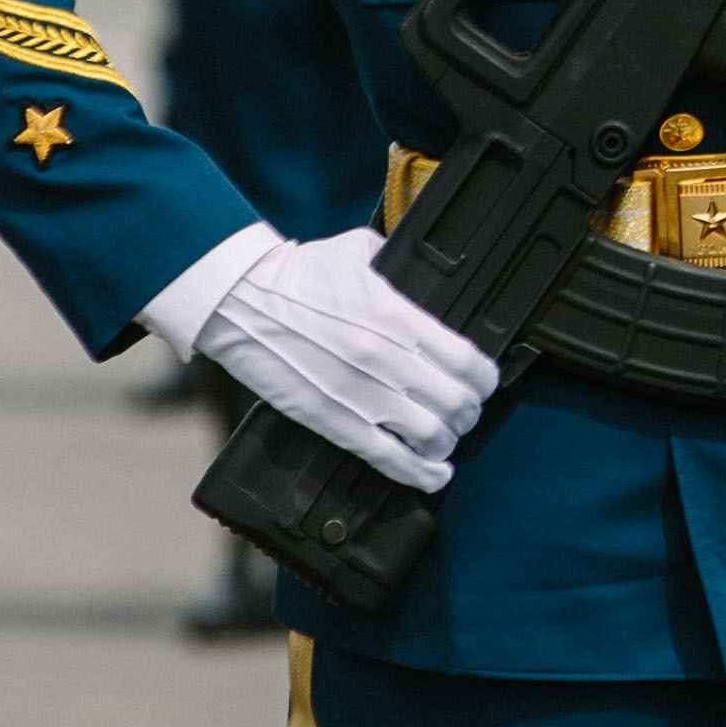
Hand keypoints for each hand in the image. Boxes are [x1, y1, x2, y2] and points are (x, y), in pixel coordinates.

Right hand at [193, 227, 499, 492]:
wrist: (240, 301)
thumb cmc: (296, 274)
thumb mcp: (360, 252)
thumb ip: (397, 269)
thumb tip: (419, 279)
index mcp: (399, 317)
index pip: (469, 362)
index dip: (485, 380)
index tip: (483, 383)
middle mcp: (389, 360)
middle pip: (458, 404)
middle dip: (469, 413)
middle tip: (465, 413)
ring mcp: (363, 395)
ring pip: (432, 437)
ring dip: (447, 443)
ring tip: (444, 439)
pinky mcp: (334, 422)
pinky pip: (389, 460)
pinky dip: (420, 474)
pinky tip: (434, 474)